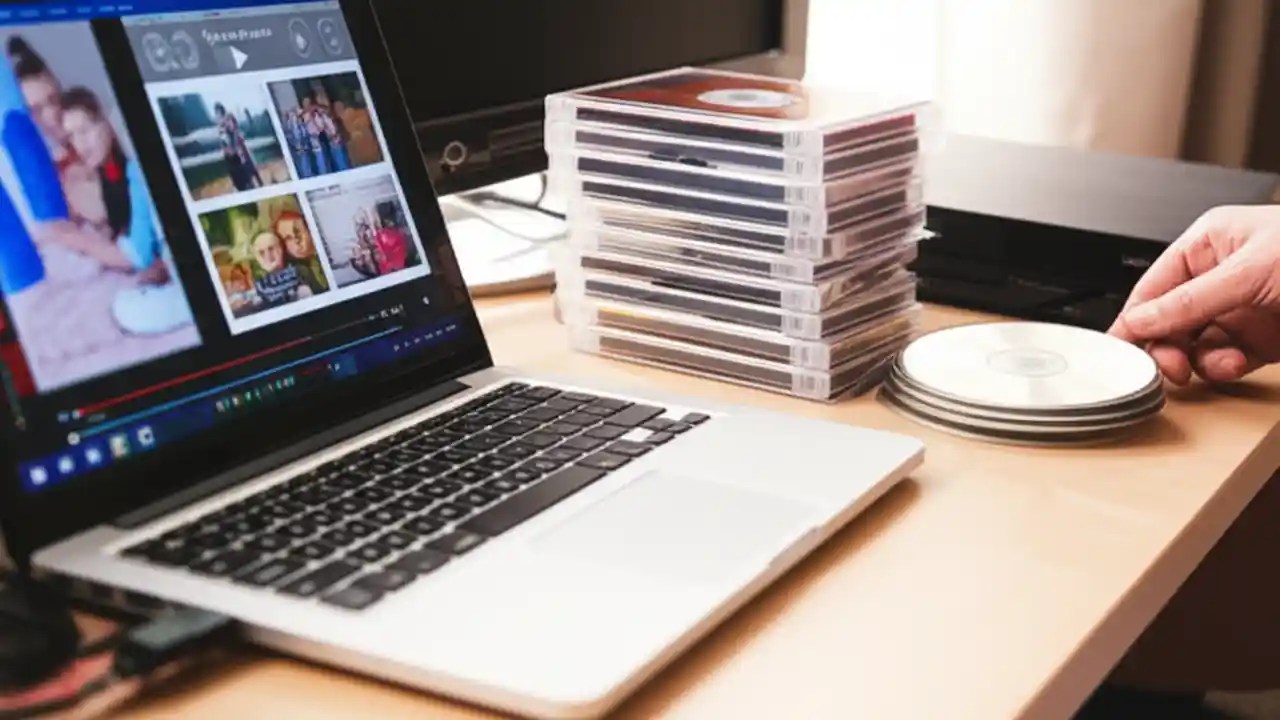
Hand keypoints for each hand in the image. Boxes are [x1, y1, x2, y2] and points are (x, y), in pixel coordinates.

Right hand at [1108, 205, 1279, 384]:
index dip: (1136, 316)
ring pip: (1194, 343)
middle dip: (1165, 344)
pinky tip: (1229, 366)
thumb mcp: (1249, 273)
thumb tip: (1139, 321)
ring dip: (1194, 359)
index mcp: (1211, 242)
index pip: (1155, 284)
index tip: (1121, 347)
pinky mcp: (1264, 339)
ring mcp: (1243, 308)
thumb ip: (1189, 301)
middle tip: (1166, 366)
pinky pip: (1225, 358)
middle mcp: (1222, 275)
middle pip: (1169, 318)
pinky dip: (1221, 368)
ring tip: (1201, 368)